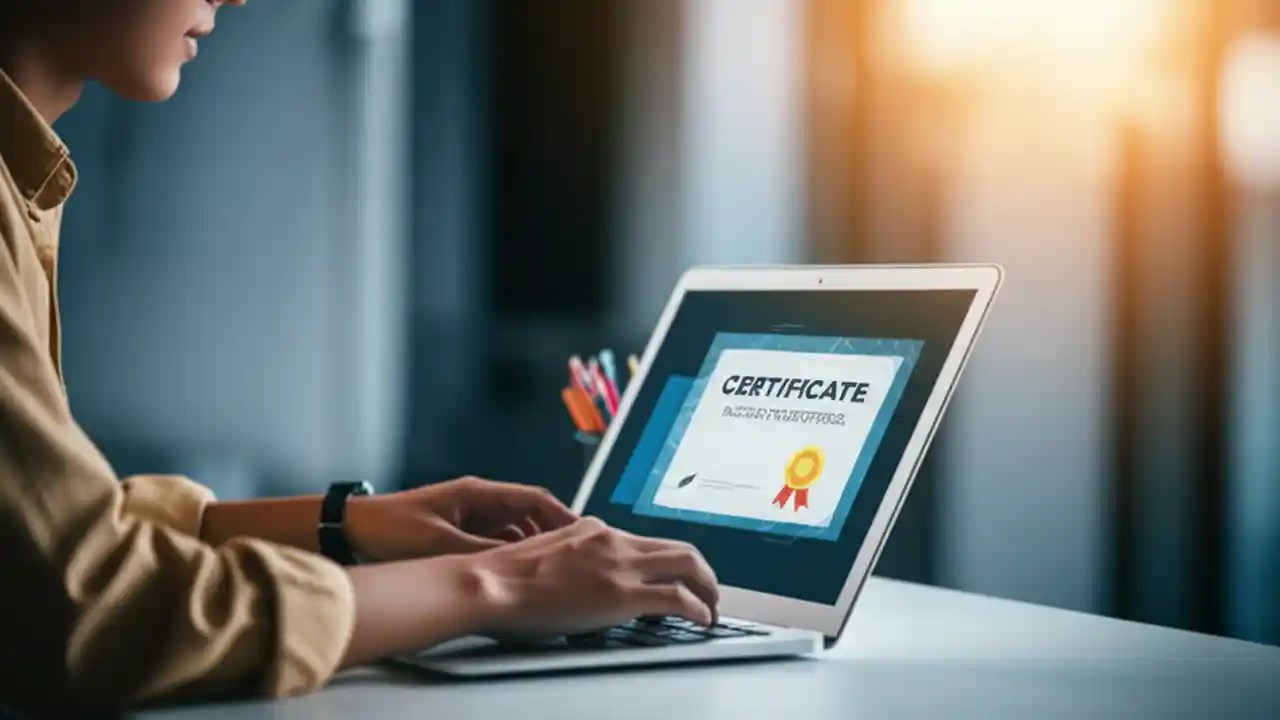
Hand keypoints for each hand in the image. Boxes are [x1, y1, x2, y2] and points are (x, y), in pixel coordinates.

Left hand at [345, 476, 576, 561]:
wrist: (351, 530)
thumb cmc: (390, 528)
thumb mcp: (441, 543)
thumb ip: (482, 553)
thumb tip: (519, 562)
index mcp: (478, 493)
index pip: (535, 499)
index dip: (562, 515)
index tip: (583, 533)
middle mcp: (479, 501)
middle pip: (530, 514)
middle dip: (554, 534)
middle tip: (576, 556)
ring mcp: (470, 517)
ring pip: (515, 530)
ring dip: (533, 546)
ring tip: (552, 569)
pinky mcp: (459, 533)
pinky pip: (497, 542)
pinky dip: (511, 555)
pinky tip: (517, 575)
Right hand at [465, 517, 719, 634]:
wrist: (492, 582)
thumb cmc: (505, 577)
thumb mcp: (544, 553)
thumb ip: (569, 556)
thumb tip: (576, 574)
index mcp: (593, 529)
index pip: (643, 541)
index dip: (665, 560)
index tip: (673, 575)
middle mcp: (613, 539)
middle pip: (677, 546)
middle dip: (701, 569)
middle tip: (708, 589)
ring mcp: (620, 564)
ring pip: (687, 563)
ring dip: (707, 586)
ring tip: (712, 606)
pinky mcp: (623, 593)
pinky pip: (677, 597)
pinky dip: (698, 608)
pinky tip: (702, 619)